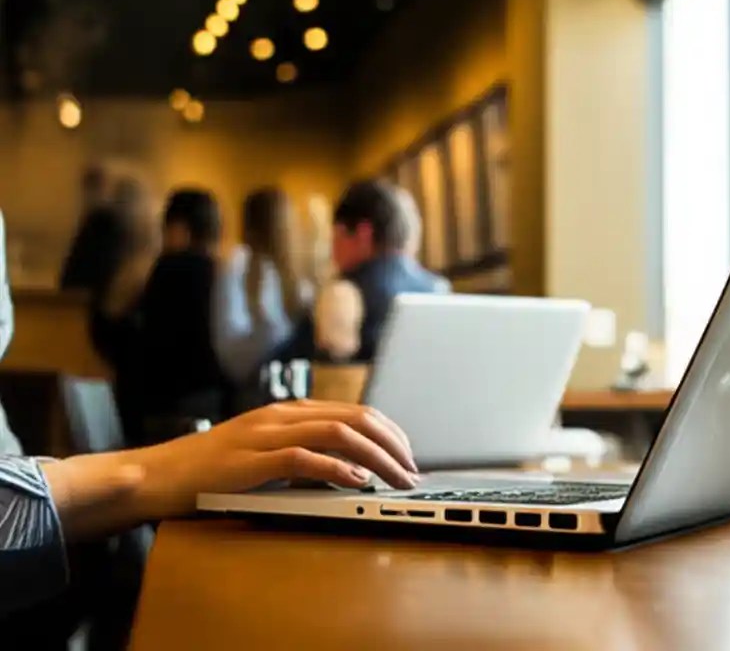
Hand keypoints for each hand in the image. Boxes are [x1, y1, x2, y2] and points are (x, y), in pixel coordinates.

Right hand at [41, 400, 418, 540]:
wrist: (156, 474)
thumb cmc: (210, 469)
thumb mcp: (265, 452)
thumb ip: (303, 451)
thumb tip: (351, 465)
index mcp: (289, 411)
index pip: (355, 412)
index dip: (390, 433)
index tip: (408, 456)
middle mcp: (282, 416)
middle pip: (355, 418)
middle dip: (393, 445)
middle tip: (411, 472)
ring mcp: (265, 435)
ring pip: (338, 433)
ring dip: (375, 458)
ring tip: (394, 479)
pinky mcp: (249, 460)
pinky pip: (301, 458)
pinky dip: (335, 469)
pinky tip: (355, 481)